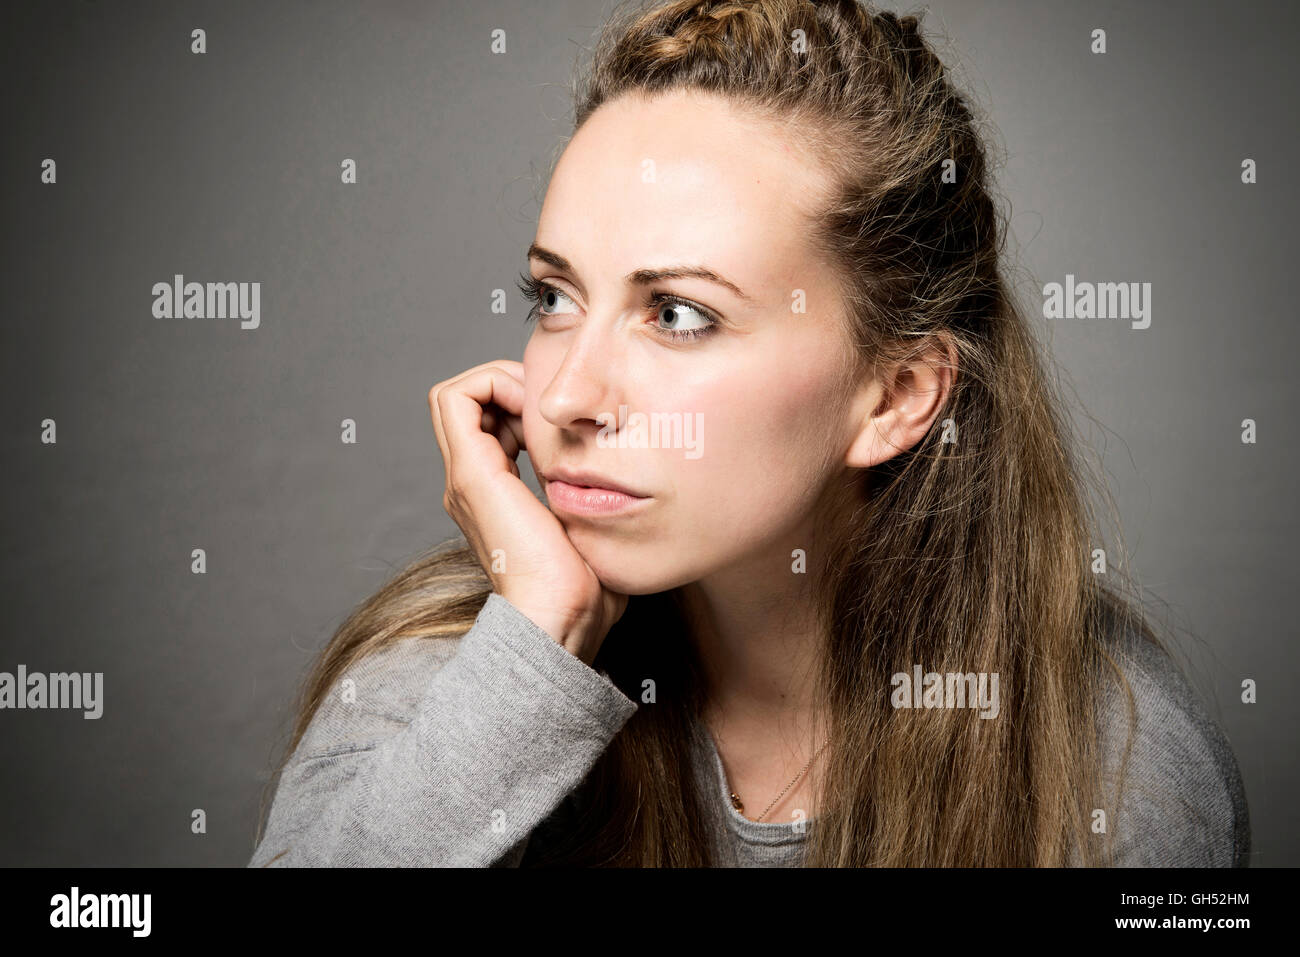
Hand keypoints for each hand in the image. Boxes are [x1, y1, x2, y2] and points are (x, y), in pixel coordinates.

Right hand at [428, 360, 627, 664]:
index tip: (559, 415)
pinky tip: (534, 406)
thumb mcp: (585, 528)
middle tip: (549, 400)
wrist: (560, 618)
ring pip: (454, 395)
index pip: (485, 423)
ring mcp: (465, 478)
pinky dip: (491, 383)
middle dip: (508, 384)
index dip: (516, 401)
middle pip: (467, 403)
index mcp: (489, 495)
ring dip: (499, 380)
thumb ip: (586, 500)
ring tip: (540, 401)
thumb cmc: (583, 589)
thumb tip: (614, 483)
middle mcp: (469, 483)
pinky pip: (456, 398)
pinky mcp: (472, 474)